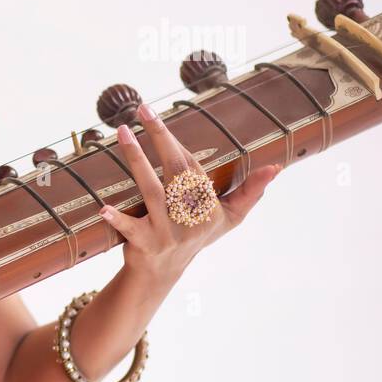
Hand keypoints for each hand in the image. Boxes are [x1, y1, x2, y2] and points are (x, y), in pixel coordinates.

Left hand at [97, 101, 282, 281]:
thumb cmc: (196, 235)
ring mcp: (167, 232)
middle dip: (161, 138)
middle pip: (176, 171)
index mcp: (209, 207)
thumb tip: (277, 167)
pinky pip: (130, 230)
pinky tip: (104, 208)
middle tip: (143, 109)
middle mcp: (190, 217)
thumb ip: (251, 192)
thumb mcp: (230, 217)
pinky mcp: (145, 244)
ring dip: (137, 160)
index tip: (155, 115)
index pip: (193, 167)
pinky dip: (117, 220)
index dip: (175, 142)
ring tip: (122, 132)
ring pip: (152, 191)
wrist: (162, 271)